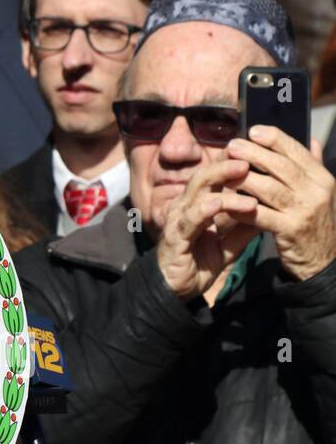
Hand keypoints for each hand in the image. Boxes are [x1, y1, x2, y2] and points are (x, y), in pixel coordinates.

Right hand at [157, 157, 258, 301]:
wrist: (176, 290)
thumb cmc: (199, 262)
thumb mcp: (230, 243)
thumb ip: (245, 226)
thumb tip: (268, 210)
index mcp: (196, 204)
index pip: (212, 176)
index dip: (230, 162)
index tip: (255, 153)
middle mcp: (184, 205)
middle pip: (204, 175)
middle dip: (227, 163)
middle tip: (250, 155)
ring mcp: (178, 219)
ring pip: (198, 190)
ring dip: (222, 179)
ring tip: (245, 172)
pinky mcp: (175, 235)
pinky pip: (191, 217)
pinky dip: (208, 208)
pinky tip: (223, 202)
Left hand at [226, 126, 335, 280]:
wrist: (323, 260)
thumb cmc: (315, 221)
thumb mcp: (321, 192)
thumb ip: (313, 167)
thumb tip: (311, 140)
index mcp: (323, 178)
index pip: (298, 151)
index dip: (275, 138)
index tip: (253, 129)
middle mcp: (317, 192)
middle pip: (281, 167)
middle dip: (254, 154)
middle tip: (232, 146)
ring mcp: (305, 211)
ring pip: (268, 189)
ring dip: (243, 178)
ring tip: (224, 170)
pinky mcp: (290, 230)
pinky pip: (260, 215)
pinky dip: (241, 208)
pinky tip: (226, 202)